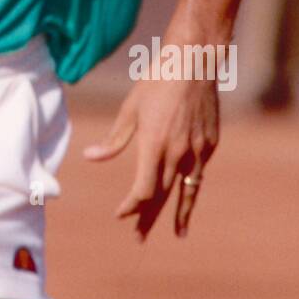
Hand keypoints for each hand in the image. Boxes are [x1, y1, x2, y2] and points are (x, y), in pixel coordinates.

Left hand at [83, 69, 219, 239]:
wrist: (194, 62)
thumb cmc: (156, 82)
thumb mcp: (130, 109)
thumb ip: (113, 141)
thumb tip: (89, 158)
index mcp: (154, 145)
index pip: (143, 191)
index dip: (131, 207)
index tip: (121, 215)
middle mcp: (177, 153)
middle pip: (162, 195)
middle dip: (149, 217)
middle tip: (139, 236)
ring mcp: (197, 150)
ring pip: (187, 190)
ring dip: (179, 213)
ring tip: (176, 232)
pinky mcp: (209, 144)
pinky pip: (198, 172)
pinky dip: (192, 188)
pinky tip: (187, 196)